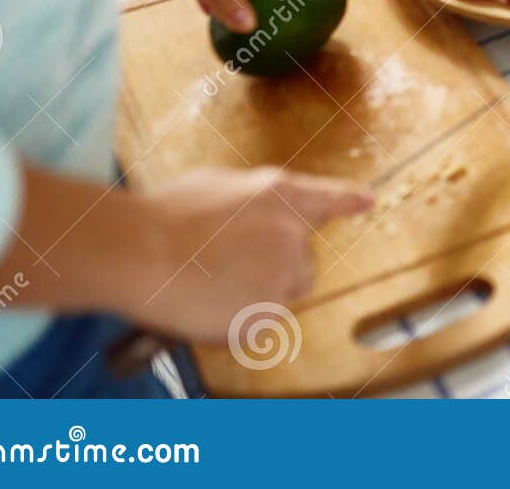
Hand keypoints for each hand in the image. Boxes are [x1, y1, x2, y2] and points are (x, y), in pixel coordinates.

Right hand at [133, 167, 371, 339]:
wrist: (142, 252)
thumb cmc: (165, 216)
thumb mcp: (216, 186)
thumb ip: (250, 201)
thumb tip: (252, 216)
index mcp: (281, 195)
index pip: (327, 198)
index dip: (347, 200)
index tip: (368, 201)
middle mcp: (292, 235)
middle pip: (303, 263)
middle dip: (278, 269)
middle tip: (228, 267)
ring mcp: (281, 276)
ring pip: (281, 295)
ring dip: (257, 295)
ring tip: (209, 284)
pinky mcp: (265, 313)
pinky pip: (256, 323)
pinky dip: (235, 321)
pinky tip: (204, 304)